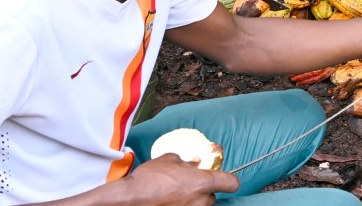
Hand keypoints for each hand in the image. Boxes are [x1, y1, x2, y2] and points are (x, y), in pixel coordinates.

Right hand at [121, 154, 239, 205]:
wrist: (130, 200)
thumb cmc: (149, 179)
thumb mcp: (169, 160)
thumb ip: (186, 162)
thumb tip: (192, 164)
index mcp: (204, 182)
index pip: (231, 183)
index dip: (228, 180)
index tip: (223, 179)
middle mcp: (202, 201)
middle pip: (212, 196)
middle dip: (202, 191)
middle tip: (185, 185)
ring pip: (200, 205)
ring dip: (192, 200)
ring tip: (173, 195)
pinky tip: (168, 202)